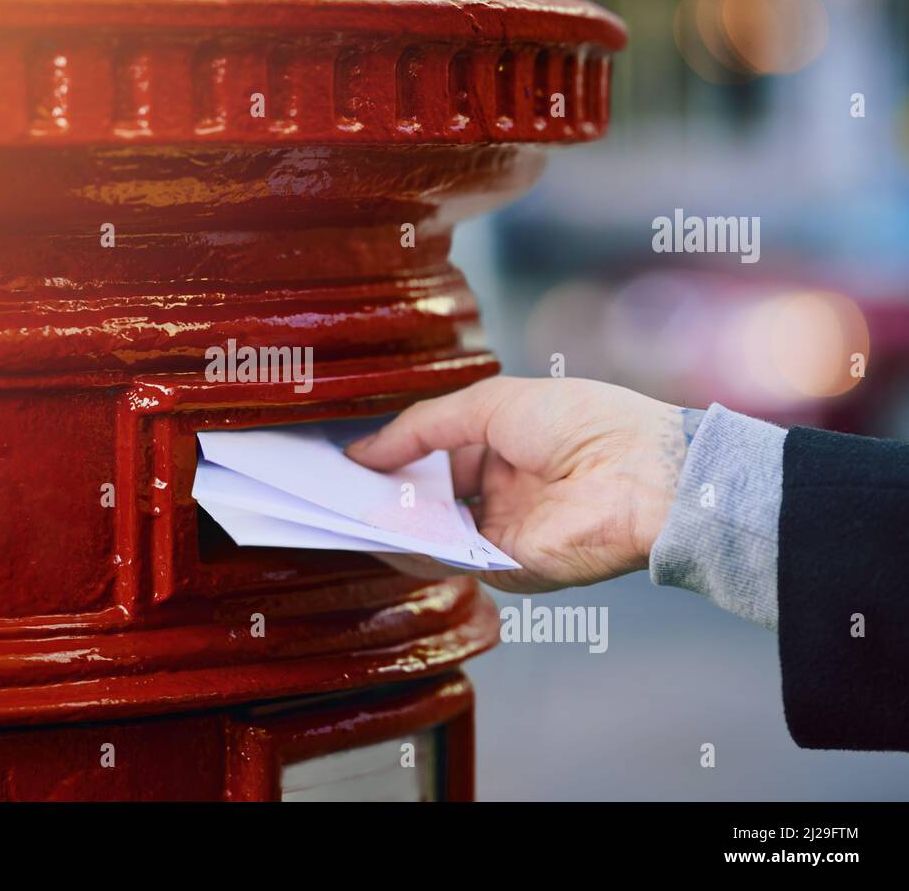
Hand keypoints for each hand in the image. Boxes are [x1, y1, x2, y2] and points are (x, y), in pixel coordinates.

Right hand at [345, 376, 698, 592]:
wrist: (640, 471)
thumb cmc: (580, 423)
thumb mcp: (488, 404)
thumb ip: (422, 427)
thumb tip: (365, 450)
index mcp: (502, 451)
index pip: (434, 461)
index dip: (393, 459)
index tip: (347, 460)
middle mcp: (499, 495)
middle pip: (427, 501)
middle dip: (383, 493)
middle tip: (333, 486)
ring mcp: (501, 534)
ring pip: (431, 535)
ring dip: (389, 521)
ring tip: (340, 504)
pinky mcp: (507, 568)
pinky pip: (449, 560)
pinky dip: (412, 548)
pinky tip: (376, 527)